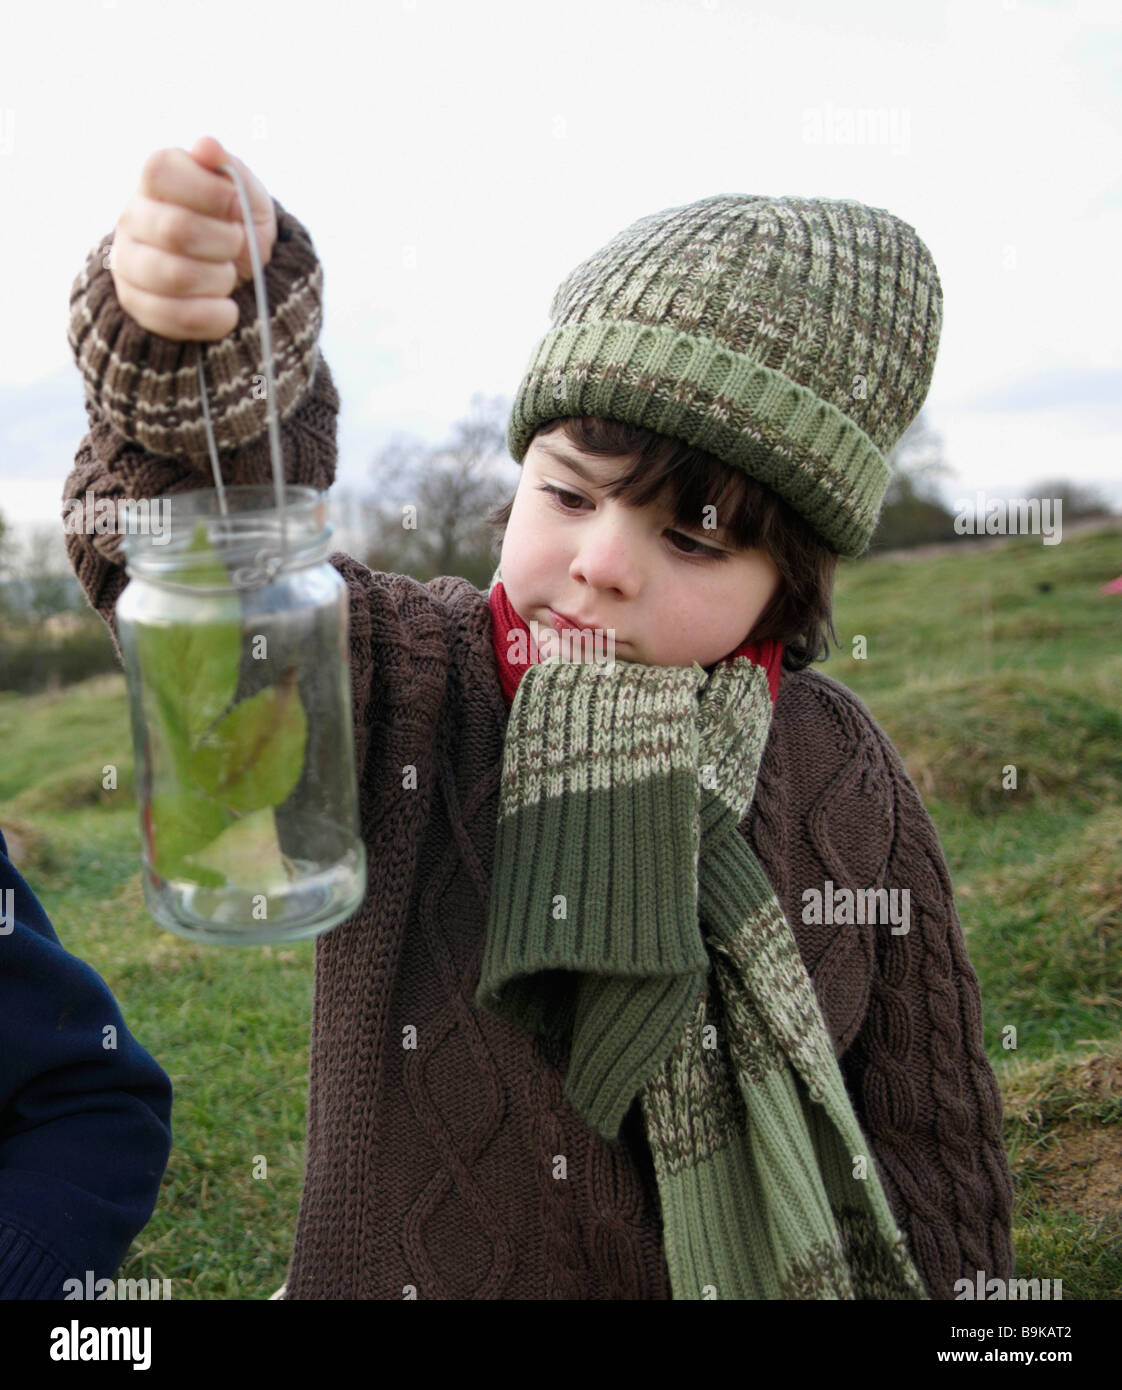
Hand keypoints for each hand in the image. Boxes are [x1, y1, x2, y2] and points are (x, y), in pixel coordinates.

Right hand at [110, 135, 277, 340]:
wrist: (233, 278)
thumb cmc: (235, 225)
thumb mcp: (246, 194)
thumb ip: (229, 170)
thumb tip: (206, 146)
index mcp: (155, 179)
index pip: (160, 171)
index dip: (209, 191)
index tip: (235, 204)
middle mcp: (132, 216)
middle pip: (176, 229)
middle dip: (225, 242)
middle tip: (237, 244)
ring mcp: (128, 261)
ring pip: (175, 276)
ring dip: (220, 280)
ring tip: (229, 275)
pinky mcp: (136, 304)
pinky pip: (176, 316)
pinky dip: (215, 317)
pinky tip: (228, 308)